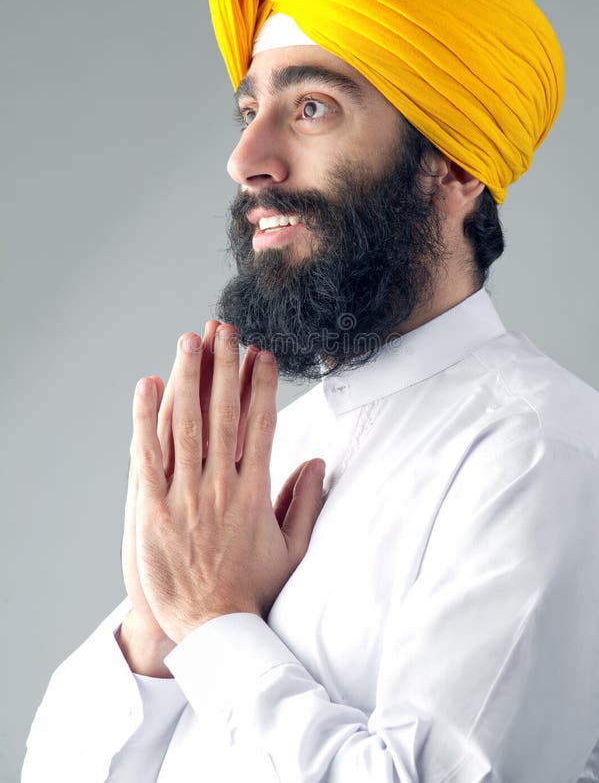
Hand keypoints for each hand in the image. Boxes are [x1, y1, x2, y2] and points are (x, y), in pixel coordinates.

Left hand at [130, 323, 324, 642]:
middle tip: (225, 328)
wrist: (212, 631)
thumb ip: (304, 503)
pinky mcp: (153, 511)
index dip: (260, 385)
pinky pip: (148, 455)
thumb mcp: (291, 549)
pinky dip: (146, 418)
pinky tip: (149, 384)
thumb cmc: (253, 591)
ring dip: (189, 378)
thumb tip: (316, 462)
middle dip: (224, 366)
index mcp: (254, 492)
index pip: (260, 424)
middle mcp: (220, 487)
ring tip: (190, 340)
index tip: (262, 354)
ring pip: (186, 425)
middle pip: (222, 413)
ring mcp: (185, 497)